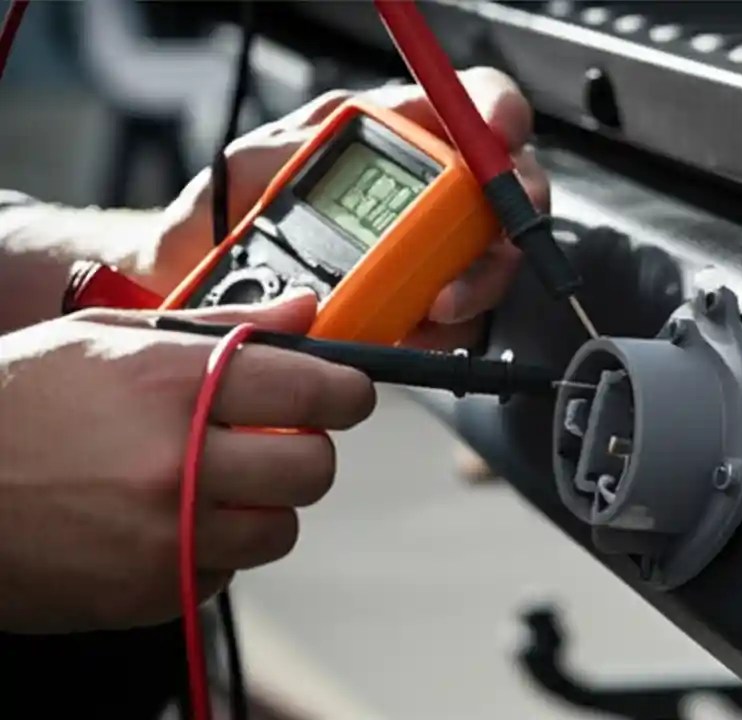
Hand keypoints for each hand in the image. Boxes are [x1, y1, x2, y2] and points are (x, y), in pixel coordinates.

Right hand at [0, 290, 374, 632]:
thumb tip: (304, 315)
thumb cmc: (16, 402)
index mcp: (176, 385)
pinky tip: (164, 520)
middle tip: (274, 438)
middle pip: (313, 467)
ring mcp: (167, 536)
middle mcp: (179, 463)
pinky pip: (227, 571)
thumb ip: (221, 329)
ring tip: (210, 481)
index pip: (317, 389)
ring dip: (262, 504)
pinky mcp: (152, 590)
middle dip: (306, 449)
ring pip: (280, 528)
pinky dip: (212, 548)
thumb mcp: (110, 337)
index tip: (346, 393)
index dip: (348, 391)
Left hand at [152, 68, 547, 350]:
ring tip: (434, 306)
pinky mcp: (425, 309)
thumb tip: (329, 137)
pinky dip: (448, 330)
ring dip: (477, 285)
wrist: (196, 299)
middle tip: (485, 243)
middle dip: (507, 219)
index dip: (497, 113)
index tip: (501, 135)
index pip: (468, 104)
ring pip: (494, 259)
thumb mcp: (247, 170)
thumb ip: (294, 146)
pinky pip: (465, 318)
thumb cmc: (221, 223)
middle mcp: (424, 190)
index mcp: (391, 137)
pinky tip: (414, 330)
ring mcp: (430, 251)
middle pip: (503, 189)